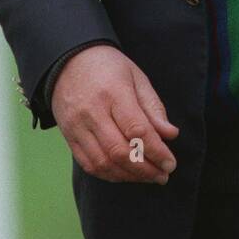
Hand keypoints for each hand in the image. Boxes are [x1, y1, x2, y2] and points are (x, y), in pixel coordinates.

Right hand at [51, 45, 178, 182]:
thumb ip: (153, 107)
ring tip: (148, 177)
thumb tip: (171, 135)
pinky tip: (126, 174)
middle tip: (163, 175)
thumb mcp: (136, 77)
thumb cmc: (108, 67)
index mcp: (113, 92)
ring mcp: (77, 126)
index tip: (171, 164)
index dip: (156, 151)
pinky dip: (110, 174)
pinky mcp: (68, 136)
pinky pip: (89, 164)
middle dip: (145, 169)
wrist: (67, 61)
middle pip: (119, 151)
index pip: (137, 130)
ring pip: (103, 162)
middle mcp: (92, 111)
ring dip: (129, 176)